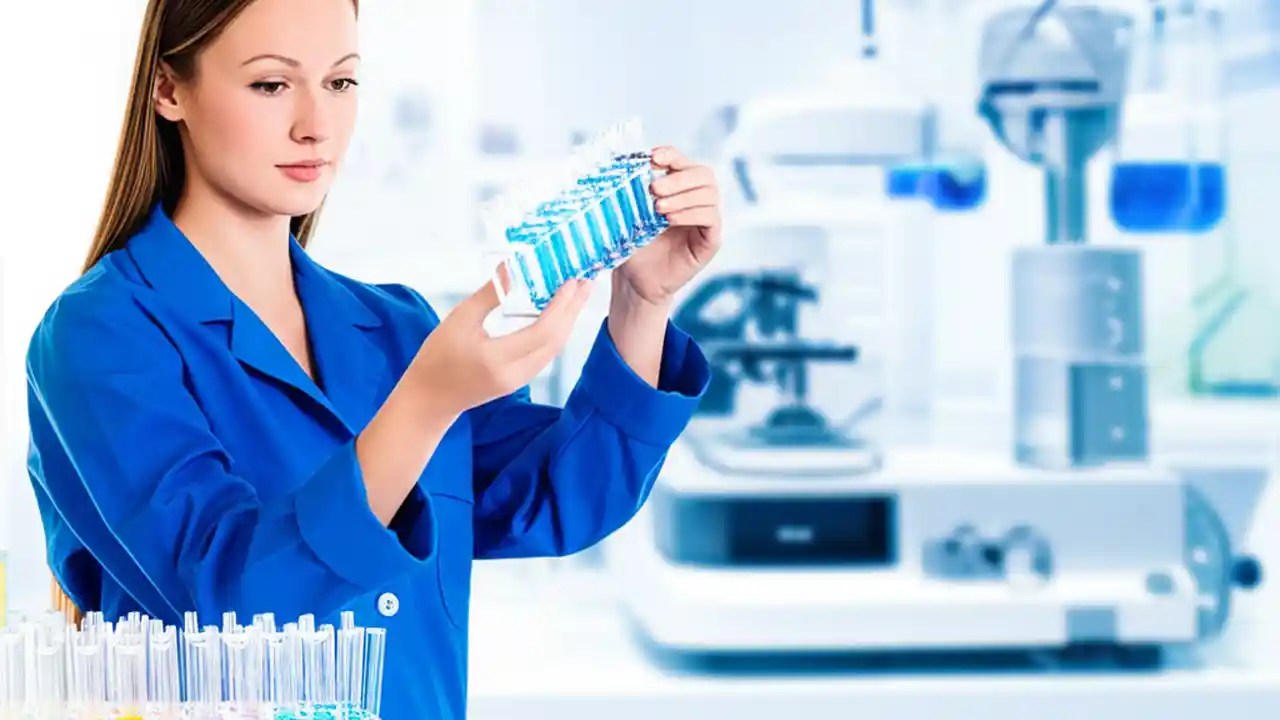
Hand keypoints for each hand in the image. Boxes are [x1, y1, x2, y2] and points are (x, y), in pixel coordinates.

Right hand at [406, 275, 593, 417]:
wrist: (430, 399)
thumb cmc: (437, 357)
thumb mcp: (459, 320)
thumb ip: (490, 295)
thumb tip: (512, 267)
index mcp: (498, 359)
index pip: (543, 331)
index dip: (561, 305)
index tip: (571, 281)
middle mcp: (515, 373)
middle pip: (556, 341)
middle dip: (573, 310)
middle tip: (586, 281)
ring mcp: (519, 380)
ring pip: (554, 349)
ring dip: (568, 321)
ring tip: (578, 294)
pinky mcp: (519, 381)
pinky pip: (545, 355)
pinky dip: (556, 332)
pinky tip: (559, 315)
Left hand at [611, 146, 722, 306]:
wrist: (635, 279)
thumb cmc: (633, 244)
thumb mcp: (629, 211)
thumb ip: (631, 187)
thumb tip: (621, 161)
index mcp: (679, 187)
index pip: (684, 161)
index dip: (672, 155)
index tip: (653, 158)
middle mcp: (697, 200)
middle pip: (703, 174)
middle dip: (678, 177)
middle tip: (653, 189)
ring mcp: (707, 220)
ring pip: (709, 194)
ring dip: (683, 196)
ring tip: (658, 208)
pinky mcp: (710, 240)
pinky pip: (711, 219)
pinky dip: (692, 214)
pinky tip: (670, 220)